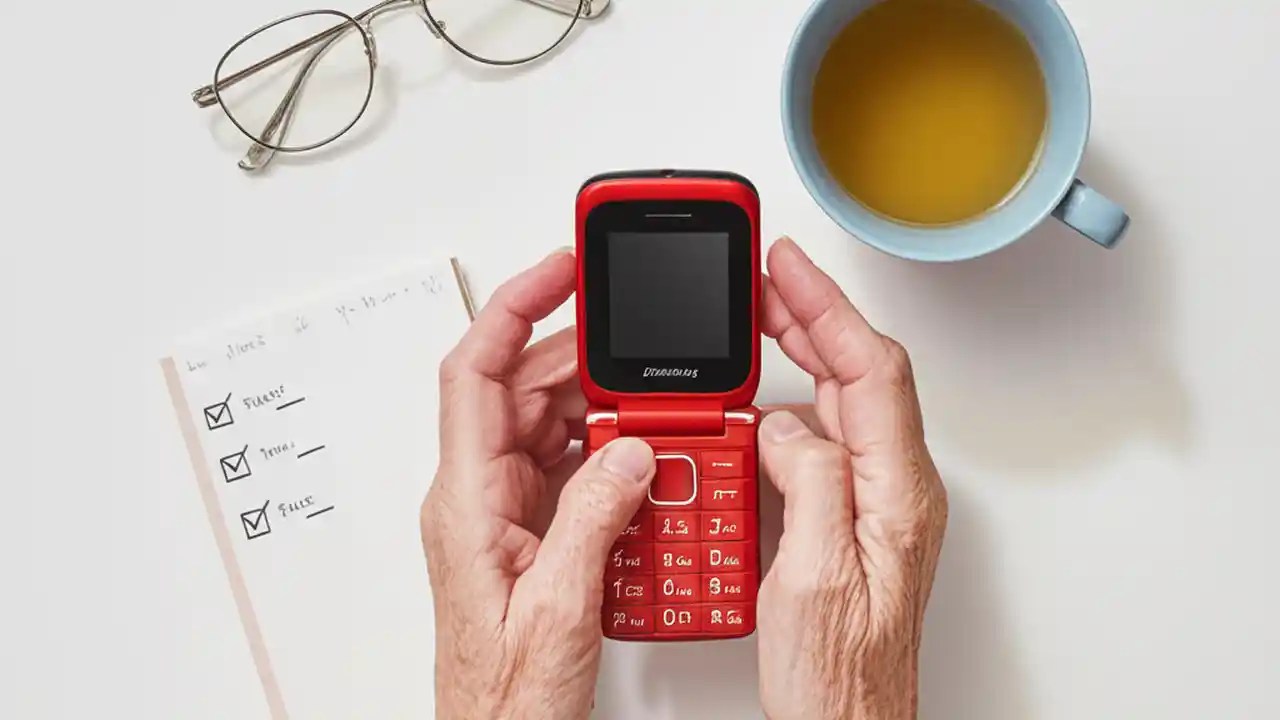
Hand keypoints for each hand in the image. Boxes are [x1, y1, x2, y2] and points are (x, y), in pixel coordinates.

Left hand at [421, 250, 656, 719]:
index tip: (559, 269)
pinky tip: (640, 445)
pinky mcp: (528, 529)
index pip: (474, 375)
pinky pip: (564, 460)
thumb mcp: (559, 606)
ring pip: (546, 421)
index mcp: (467, 502)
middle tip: (632, 333)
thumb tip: (629, 451)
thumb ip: (594, 519)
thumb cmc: (505, 694)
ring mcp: (503, 510)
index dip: (512, 308)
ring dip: (598, 400)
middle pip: (519, 387)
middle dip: (576, 352)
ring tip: (650, 394)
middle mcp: (478, 495)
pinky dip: (604, 443)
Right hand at [756, 238, 947, 719]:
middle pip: (861, 375)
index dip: (829, 309)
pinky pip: (827, 443)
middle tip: (766, 277)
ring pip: (843, 404)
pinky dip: (792, 406)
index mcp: (899, 494)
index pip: (872, 372)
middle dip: (812, 316)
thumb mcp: (813, 577)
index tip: (790, 267)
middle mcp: (898, 491)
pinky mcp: (855, 520)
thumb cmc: (841, 678)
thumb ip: (811, 484)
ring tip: (759, 322)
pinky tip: (762, 403)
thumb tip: (789, 425)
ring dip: (802, 356)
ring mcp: (879, 504)